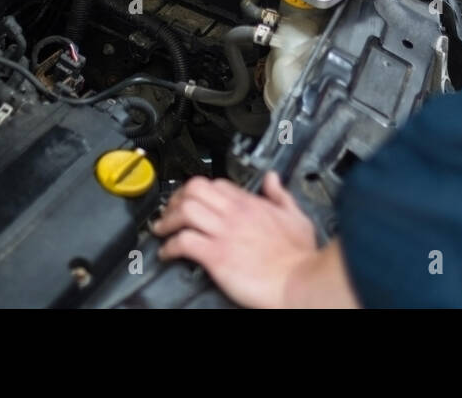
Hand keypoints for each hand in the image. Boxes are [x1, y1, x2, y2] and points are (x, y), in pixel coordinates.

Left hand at [154, 172, 357, 307]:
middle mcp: (234, 214)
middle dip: (177, 199)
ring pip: (185, 210)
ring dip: (168, 219)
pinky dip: (170, 246)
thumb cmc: (299, 257)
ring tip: (162, 230)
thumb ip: (281, 196)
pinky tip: (167, 253)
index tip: (191, 200)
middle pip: (194, 189)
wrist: (299, 282)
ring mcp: (224, 233)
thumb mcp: (296, 216)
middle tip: (169, 211)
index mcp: (251, 204)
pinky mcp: (216, 256)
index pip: (216, 185)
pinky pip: (184, 242)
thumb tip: (272, 180)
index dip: (199, 191)